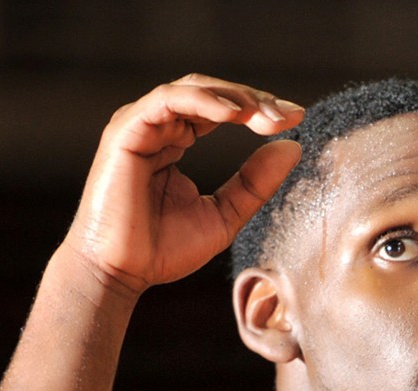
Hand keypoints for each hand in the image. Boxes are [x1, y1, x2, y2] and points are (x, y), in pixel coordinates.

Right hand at [66, 74, 304, 295]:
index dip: (260, 109)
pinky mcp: (126, 130)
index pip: (222, 109)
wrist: (121, 272)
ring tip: (264, 115)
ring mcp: (140, 125)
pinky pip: (166, 101)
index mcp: (177, 140)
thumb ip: (254, 183)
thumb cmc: (163, 248)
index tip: (296, 118)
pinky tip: (232, 114)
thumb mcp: (225, 214)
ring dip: (233, 97)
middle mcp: (158, 126)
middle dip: (254, 100)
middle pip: (212, 93)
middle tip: (289, 114)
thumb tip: (292, 147)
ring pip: (192, 89)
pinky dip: (201, 101)